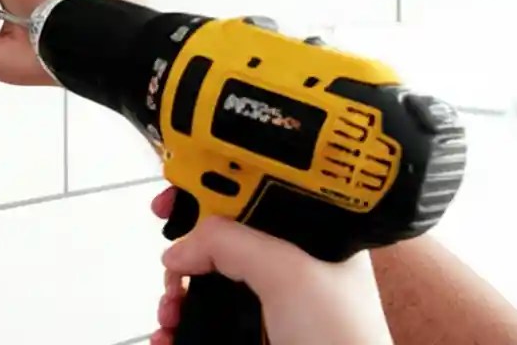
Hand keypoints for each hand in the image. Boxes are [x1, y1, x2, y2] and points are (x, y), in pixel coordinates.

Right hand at [149, 187, 392, 344]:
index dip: (211, 188)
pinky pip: (203, 321)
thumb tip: (181, 247)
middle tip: (171, 260)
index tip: (177, 197)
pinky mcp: (251, 334)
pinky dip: (179, 326)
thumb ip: (230, 243)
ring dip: (176, 292)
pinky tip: (170, 334)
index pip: (252, 195)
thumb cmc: (346, 342)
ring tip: (170, 310)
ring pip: (206, 283)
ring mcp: (269, 305)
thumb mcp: (288, 273)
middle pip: (219, 240)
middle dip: (185, 249)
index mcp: (311, 237)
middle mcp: (289, 267)